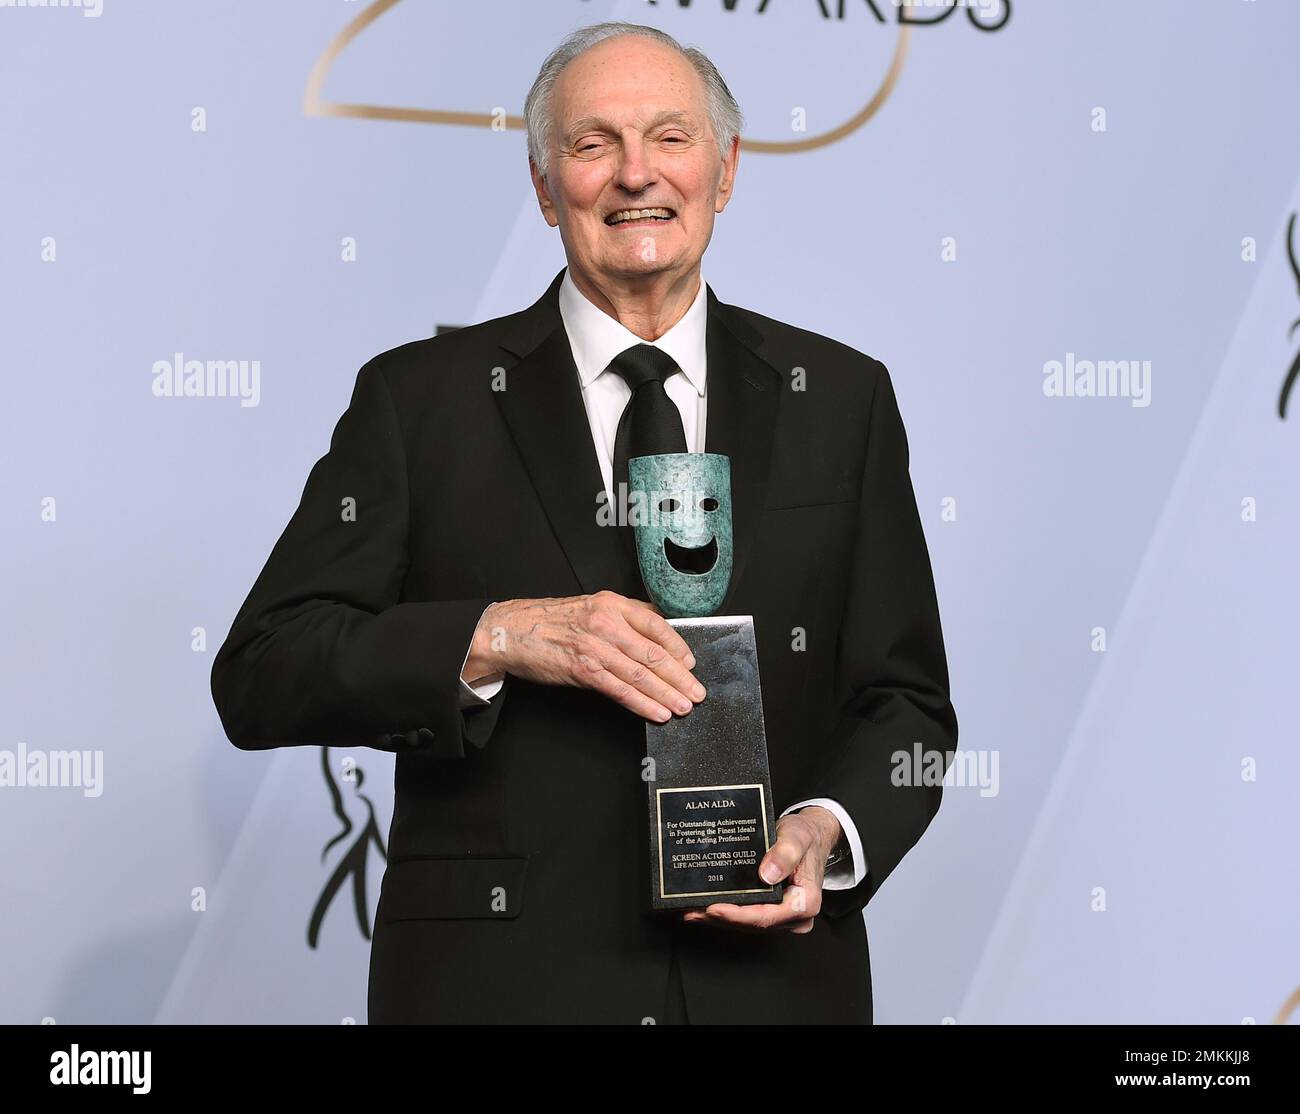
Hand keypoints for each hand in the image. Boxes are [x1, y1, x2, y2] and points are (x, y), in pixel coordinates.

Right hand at [461, 591, 705, 722]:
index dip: (678, 646)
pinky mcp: (582, 670)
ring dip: (666, 693)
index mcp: (612, 604)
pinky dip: (641, 703)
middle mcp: (606, 623)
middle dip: (679, 676)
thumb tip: (657, 624)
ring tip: (683, 706)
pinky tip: (656, 711)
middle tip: (696, 692)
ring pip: (640, 674)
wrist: (510, 631)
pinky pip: (619, 690)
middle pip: (653, 652)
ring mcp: (594, 647)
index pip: (656, 624)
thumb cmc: (549, 620)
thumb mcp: (590, 605)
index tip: (690, 663)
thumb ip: (624, 614)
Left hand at [682, 805, 841, 932]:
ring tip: (693, 912)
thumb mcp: (797, 837)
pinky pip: (749, 916)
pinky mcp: (774, 911)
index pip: (766, 916)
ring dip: (721, 919)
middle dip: (722, 919)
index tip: (713, 909)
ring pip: (749, 924)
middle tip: (693, 912)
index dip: (738, 915)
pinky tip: (706, 909)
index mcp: (805, 902)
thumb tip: (766, 875)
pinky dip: (728, 914)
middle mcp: (796, 916)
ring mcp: (785, 916)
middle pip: (754, 924)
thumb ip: (785, 854)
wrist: (812, 836)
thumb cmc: (806, 837)